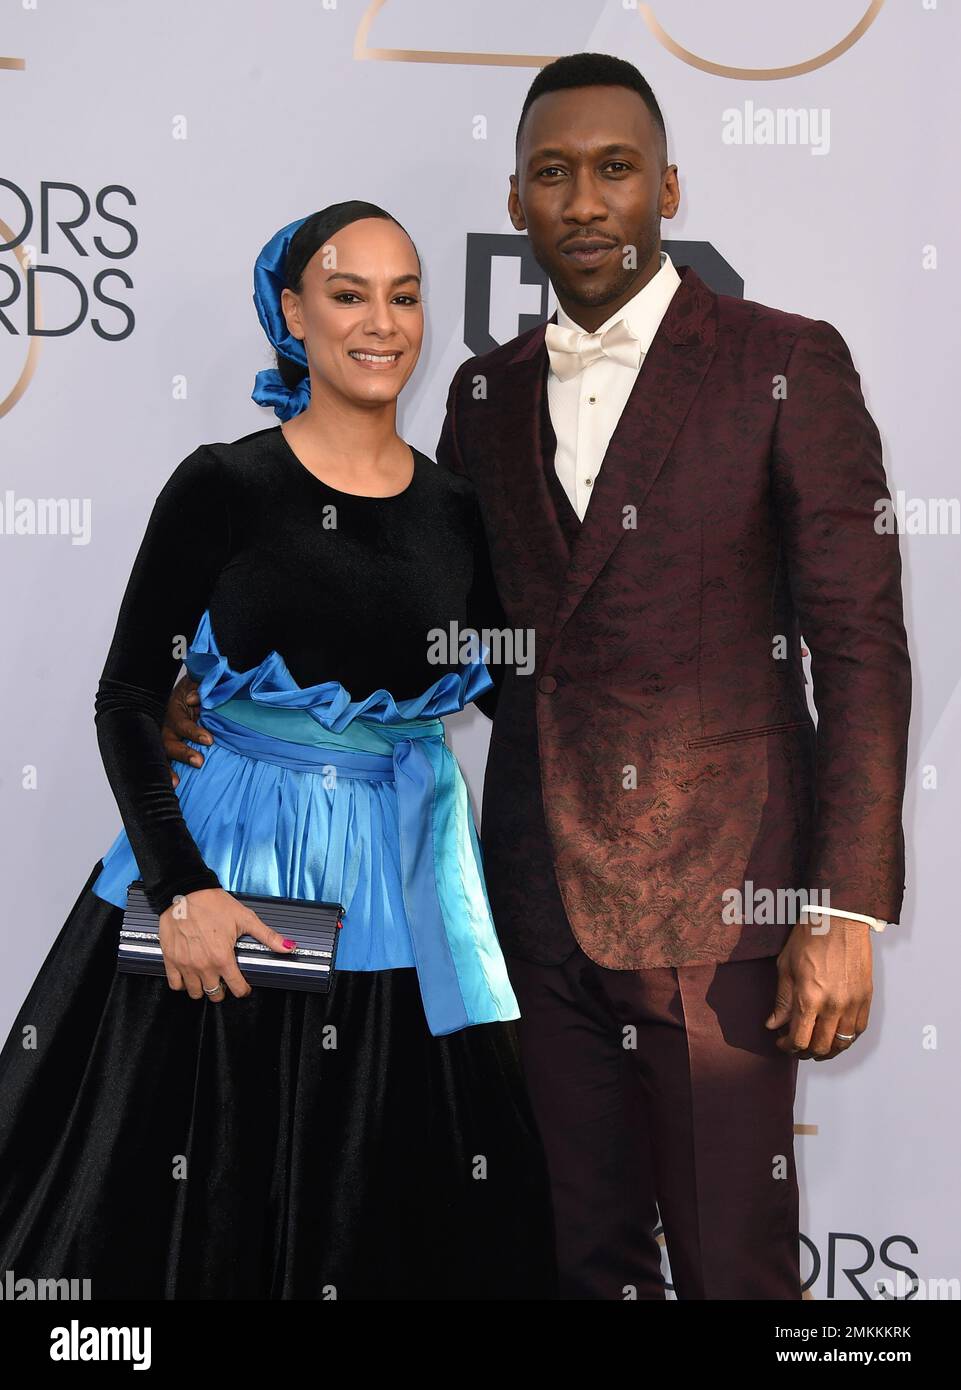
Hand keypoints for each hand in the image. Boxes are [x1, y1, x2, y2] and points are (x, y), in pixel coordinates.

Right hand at [158, 887, 296, 1001]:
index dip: (242, 990)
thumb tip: (289, 947)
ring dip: (203, 989)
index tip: (243, 987)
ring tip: (208, 978)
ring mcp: (185, 964)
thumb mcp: (245, 918)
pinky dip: (182, 984)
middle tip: (224, 981)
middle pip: (214, 994)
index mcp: (222, 958)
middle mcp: (204, 965)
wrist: (185, 893)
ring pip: (195, 992)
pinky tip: (190, 976)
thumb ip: (267, 936)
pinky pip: (175, 984)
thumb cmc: (214, 904)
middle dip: (222, 991)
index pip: (236, 988)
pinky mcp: (171, 959)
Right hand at [163, 673, 212, 787]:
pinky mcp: (165, 747)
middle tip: (199, 762)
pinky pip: (162, 761)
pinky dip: (166, 774)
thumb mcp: (198, 681)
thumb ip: (200, 688)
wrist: (189, 691)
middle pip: (168, 742)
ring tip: (176, 782)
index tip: (209, 741)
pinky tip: (170, 786)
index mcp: (173, 709)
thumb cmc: (196, 688)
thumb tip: (195, 700)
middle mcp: (165, 725)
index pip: (181, 723)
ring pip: (162, 754)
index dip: (193, 732)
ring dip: (169, 769)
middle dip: (183, 753)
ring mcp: (164, 737)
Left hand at [765, 915, 872, 1059]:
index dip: (787, 1046)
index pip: (799, 1039)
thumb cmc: (809, 938)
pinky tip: (835, 1034)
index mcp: (809, 999)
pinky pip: (858, 1029)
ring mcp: (853, 1004)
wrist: (839, 920)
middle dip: (806, 1052)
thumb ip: (782, 1001)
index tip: (781, 1042)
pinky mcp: (866, 998)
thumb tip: (773, 1024)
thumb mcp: (786, 968)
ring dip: (828, 1049)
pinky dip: (846, 1038)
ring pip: (842, 1043)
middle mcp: (833, 1006)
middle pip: (821, 1047)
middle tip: (797, 1046)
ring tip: (816, 1045)